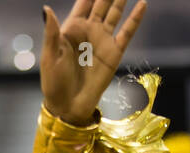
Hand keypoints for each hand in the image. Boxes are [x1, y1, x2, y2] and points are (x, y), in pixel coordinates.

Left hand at [41, 0, 146, 126]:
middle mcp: (89, 30)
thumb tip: (46, 9)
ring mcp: (103, 40)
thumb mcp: (49, 56)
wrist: (68, 106)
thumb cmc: (54, 82)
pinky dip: (135, 18)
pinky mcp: (114, 52)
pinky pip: (127, 32)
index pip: (83, 2)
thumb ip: (51, 31)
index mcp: (71, 29)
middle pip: (101, 3)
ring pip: (115, 12)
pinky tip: (142, 4)